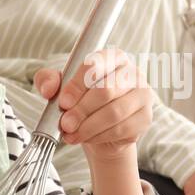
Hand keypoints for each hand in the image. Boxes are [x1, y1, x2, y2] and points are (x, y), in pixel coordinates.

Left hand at [35, 49, 152, 161]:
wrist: (99, 127)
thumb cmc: (82, 100)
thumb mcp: (60, 87)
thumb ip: (48, 81)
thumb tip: (48, 89)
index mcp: (112, 57)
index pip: (96, 64)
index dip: (77, 85)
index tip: (63, 102)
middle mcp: (132, 72)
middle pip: (106, 90)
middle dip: (82, 109)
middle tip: (65, 123)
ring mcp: (142, 95)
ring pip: (114, 113)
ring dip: (88, 127)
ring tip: (71, 134)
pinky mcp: (145, 118)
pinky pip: (121, 129)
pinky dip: (99, 136)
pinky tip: (86, 138)